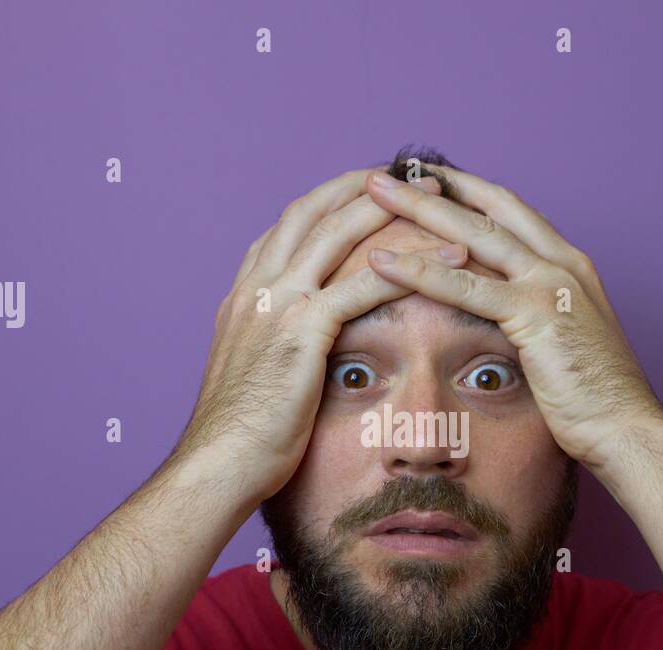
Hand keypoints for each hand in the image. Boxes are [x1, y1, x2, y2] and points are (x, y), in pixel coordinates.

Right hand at [177, 168, 466, 502]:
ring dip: (394, 209)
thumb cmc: (238, 434)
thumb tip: (298, 343)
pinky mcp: (301, 332)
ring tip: (439, 198)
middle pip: (315, 210)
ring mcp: (277, 304)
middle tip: (410, 173)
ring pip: (340, 233)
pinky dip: (410, 264)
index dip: (332, 198)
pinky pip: (363, 284)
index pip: (291, 224)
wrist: (216, 463)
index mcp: (245, 293)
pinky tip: (447, 258)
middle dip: (366, 185)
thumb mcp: (252, 372)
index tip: (369, 186)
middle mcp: (258, 286)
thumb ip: (272, 342)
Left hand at [361, 167, 662, 474]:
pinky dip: (421, 271)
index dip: (468, 193)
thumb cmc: (596, 399)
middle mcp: (562, 263)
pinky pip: (466, 287)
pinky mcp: (535, 313)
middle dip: (437, 185)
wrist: (625, 429)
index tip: (429, 179)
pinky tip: (383, 263)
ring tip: (374, 192)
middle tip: (389, 168)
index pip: (511, 213)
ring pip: (473, 235)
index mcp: (570, 266)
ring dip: (419, 209)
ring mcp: (550, 284)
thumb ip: (536, 318)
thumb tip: (502, 320)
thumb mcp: (563, 344)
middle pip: (489, 209)